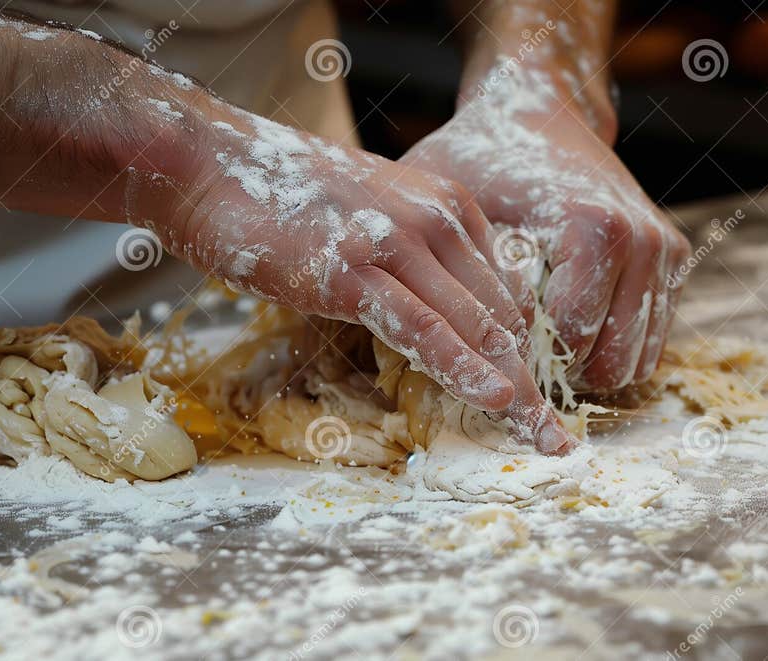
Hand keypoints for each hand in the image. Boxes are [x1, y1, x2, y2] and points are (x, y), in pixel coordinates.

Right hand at [154, 108, 571, 451]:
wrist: (211, 164)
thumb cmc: (284, 197)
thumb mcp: (369, 216)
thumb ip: (410, 257)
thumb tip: (432, 310)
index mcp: (447, 207)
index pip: (504, 292)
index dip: (524, 352)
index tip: (539, 397)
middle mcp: (436, 220)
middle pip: (503, 316)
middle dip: (533, 382)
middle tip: (556, 437)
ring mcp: (396, 244)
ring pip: (475, 327)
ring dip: (515, 390)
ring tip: (545, 439)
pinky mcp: (354, 272)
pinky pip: (422, 329)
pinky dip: (462, 368)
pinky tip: (495, 399)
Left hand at [402, 91, 690, 390]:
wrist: (539, 111)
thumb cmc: (484, 157)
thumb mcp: (449, 204)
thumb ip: (453, 267)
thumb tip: (449, 344)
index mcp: (594, 228)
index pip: (567, 340)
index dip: (523, 359)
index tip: (490, 350)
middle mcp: (642, 241)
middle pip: (606, 361)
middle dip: (558, 371)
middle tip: (514, 354)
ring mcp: (665, 251)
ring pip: (634, 361)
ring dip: (588, 366)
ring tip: (540, 343)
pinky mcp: (674, 259)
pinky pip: (651, 340)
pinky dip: (612, 348)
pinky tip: (570, 329)